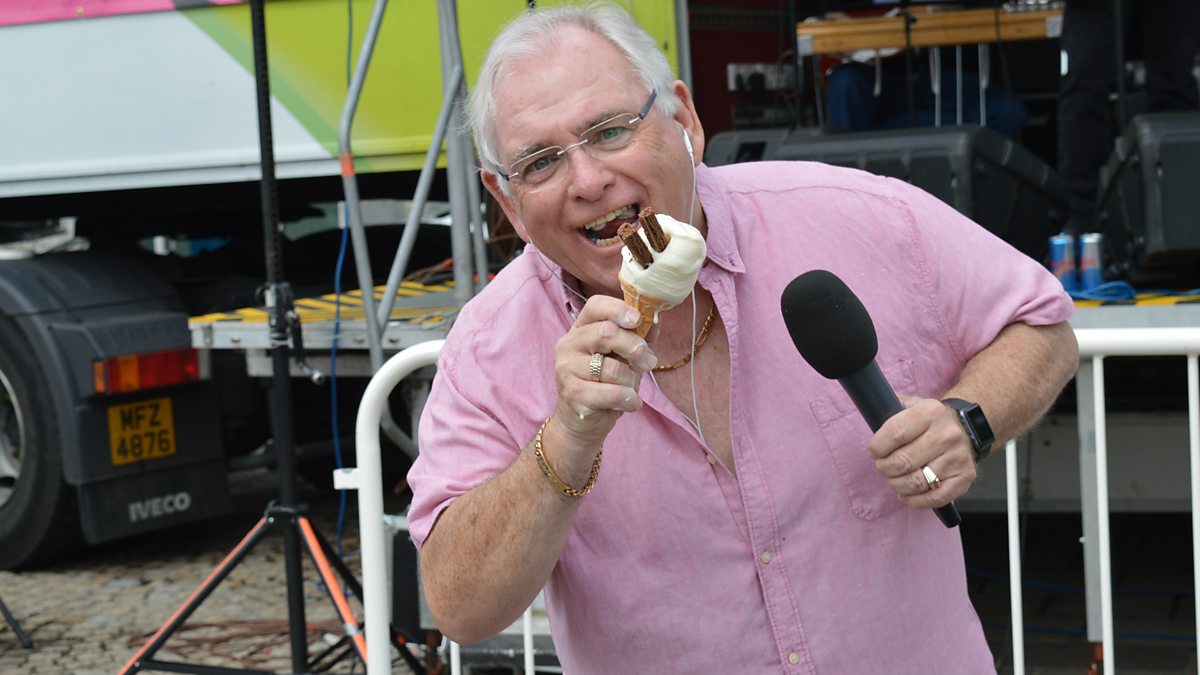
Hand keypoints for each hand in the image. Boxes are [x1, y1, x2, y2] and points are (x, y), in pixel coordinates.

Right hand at [546, 296, 656, 478]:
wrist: (580, 423)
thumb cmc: (603, 385)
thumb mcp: (621, 358)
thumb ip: (636, 338)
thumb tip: (655, 322)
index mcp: (580, 329)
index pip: (595, 306)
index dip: (618, 309)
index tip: (638, 320)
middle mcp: (568, 344)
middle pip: (606, 333)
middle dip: (635, 347)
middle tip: (649, 361)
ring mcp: (567, 369)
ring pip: (613, 368)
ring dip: (632, 381)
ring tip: (631, 389)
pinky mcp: (572, 393)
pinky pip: (612, 393)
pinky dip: (629, 400)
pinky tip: (630, 403)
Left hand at [867, 396, 977, 509]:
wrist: (965, 427)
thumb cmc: (928, 420)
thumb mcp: (911, 405)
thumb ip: (890, 409)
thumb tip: (871, 415)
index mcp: (931, 412)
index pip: (895, 433)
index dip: (877, 447)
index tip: (873, 452)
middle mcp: (947, 434)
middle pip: (903, 462)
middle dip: (885, 468)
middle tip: (883, 466)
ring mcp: (958, 457)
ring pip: (917, 482)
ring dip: (897, 485)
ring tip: (894, 479)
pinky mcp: (965, 477)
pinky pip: (935, 498)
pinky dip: (915, 501)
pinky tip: (906, 495)